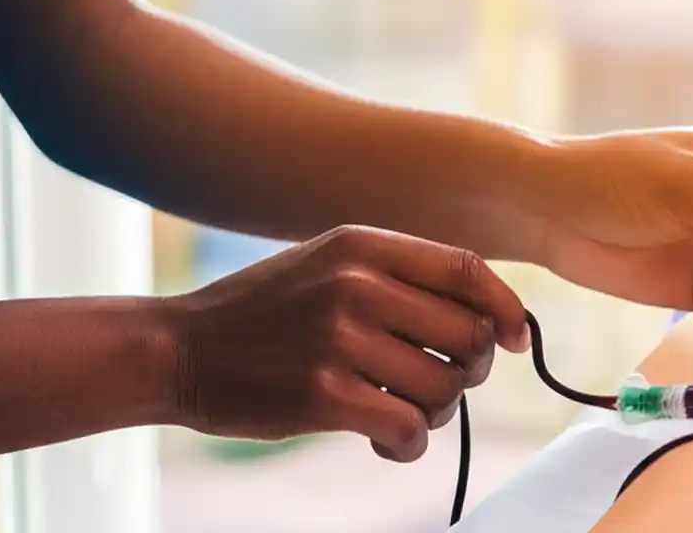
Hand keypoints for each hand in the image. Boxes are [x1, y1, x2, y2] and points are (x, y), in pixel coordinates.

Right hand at [162, 225, 527, 462]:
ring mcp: (340, 339)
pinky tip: (381, 442)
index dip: (503, 308)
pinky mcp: (323, 394)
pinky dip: (406, 447)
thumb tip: (481, 313)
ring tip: (398, 413)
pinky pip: (408, 431)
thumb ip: (393, 277)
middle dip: (466, 372)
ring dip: (432, 414)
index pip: (466, 269)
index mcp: (362, 246)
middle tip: (436, 386)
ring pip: (444, 390)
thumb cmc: (260, 314)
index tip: (513, 339)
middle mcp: (357, 284)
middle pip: (467, 336)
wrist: (179, 350)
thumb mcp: (324, 264)